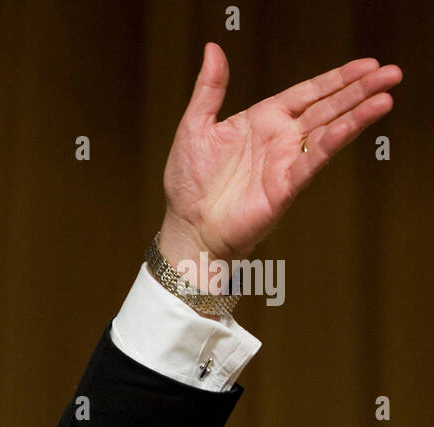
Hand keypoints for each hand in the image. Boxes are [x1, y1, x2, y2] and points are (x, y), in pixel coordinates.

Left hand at [158, 42, 401, 267]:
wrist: (186, 227)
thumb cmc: (188, 183)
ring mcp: (285, 162)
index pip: (307, 93)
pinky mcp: (285, 187)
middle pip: (327, 107)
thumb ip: (209, 88)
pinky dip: (332, 142)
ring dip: (357, 114)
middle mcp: (280, 139)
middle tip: (391, 73)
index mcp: (262, 120)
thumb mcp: (194, 126)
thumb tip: (214, 48)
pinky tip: (352, 125)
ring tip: (385, 96)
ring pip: (328, 131)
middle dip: (359, 90)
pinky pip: (312, 160)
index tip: (366, 65)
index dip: (336, 78)